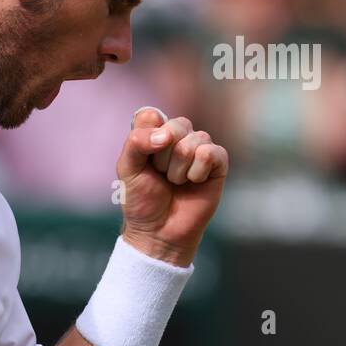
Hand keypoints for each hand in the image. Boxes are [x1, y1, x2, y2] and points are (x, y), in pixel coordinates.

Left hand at [116, 108, 228, 266]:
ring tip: (175, 182)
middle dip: (163, 156)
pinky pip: (211, 153)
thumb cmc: (141, 199)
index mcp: (154, 133)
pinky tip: (194, 182)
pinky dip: (197, 172)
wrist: (158, 230)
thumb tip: (166, 133)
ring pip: (194, 140)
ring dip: (179, 169)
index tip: (145, 160)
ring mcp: (200, 148)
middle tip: (160, 175)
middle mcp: (178, 137)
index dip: (148, 138)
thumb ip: (136, 142)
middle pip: (176, 125)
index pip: (152, 115)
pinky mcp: (218, 163)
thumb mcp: (127, 169)